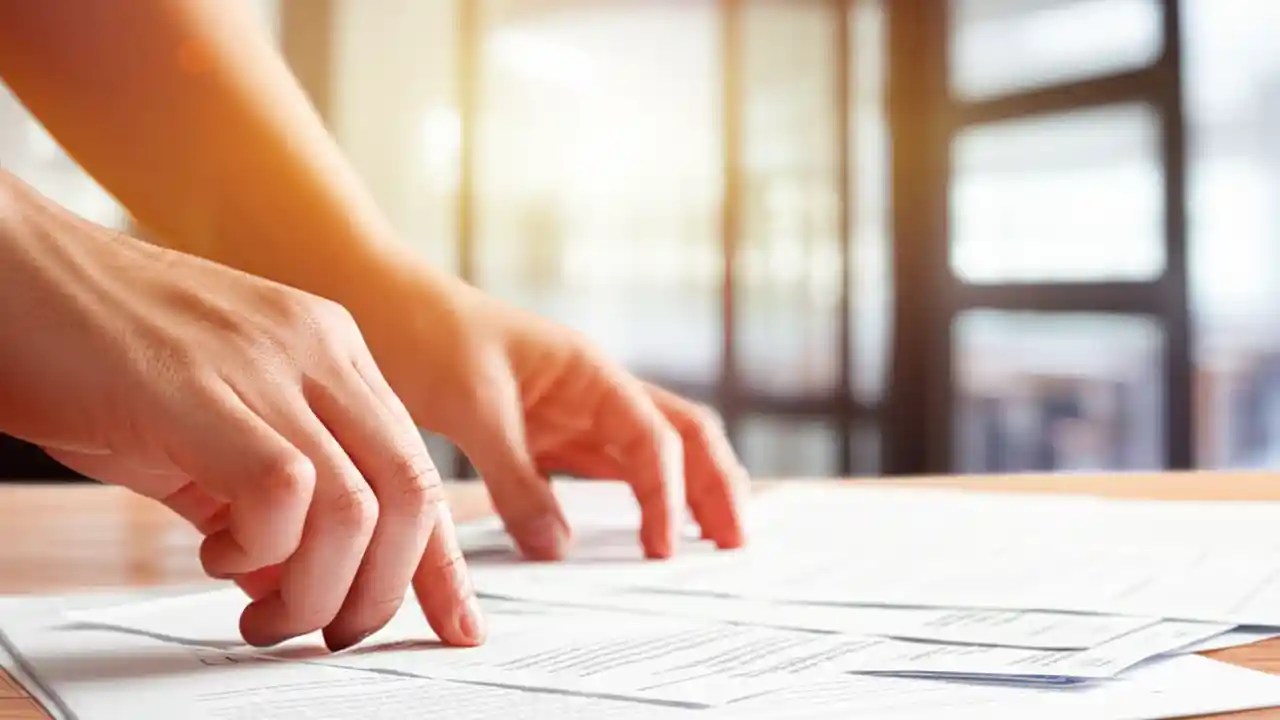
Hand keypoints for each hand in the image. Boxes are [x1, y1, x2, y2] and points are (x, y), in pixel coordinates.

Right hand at [0, 174, 482, 650]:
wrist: (5, 268)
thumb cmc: (94, 344)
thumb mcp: (207, 420)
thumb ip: (261, 491)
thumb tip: (292, 576)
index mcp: (332, 352)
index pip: (419, 468)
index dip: (443, 562)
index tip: (456, 622)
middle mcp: (318, 348)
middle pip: (414, 491)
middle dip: (386, 590)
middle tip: (328, 630)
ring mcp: (265, 361)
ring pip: (359, 505)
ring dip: (319, 589)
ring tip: (264, 611)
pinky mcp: (200, 386)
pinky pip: (283, 490)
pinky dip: (261, 549)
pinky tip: (217, 553)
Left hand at [350, 252, 747, 560]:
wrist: (379, 302)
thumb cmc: (425, 335)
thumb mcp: (472, 406)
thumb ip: (517, 477)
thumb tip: (558, 549)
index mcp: (589, 370)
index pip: (652, 437)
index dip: (666, 495)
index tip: (660, 551)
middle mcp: (594, 388)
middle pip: (682, 435)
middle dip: (716, 484)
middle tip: (736, 544)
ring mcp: (575, 409)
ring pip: (653, 452)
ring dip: (687, 491)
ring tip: (712, 542)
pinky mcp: (548, 431)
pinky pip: (606, 466)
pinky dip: (637, 495)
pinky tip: (647, 528)